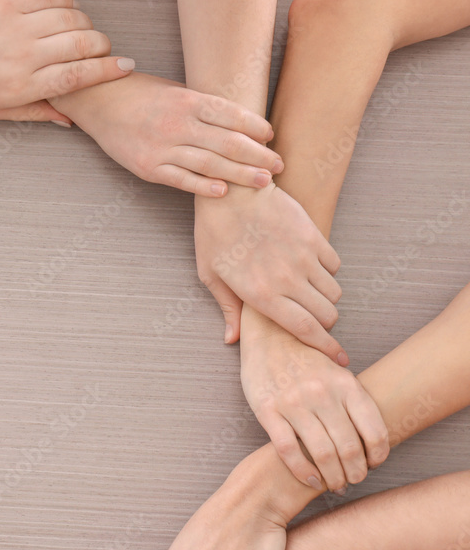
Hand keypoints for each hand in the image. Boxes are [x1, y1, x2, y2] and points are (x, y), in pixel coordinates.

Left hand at [0, 0, 134, 122]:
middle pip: (81, 45)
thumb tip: (69, 120)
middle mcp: (23, 55)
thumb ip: (35, 113)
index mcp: (23, 86)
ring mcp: (16, 25)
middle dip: (103, 45)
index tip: (126, 67)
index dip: (107, 71)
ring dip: (88, 23)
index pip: (77, 76)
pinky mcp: (7, 1)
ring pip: (71, 18)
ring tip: (88, 32)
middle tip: (106, 49)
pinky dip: (69, 4)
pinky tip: (70, 12)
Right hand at [52, 73, 281, 195]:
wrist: (98, 102)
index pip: (231, 114)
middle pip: (227, 142)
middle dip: (258, 155)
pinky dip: (203, 186)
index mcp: (187, 99)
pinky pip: (181, 179)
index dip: (255, 126)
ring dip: (240, 174)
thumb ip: (201, 106)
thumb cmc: (139, 93)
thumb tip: (235, 121)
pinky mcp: (148, 167)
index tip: (272, 136)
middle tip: (279, 165)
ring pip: (210, 164)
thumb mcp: (174, 89)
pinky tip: (223, 192)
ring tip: (264, 182)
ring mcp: (162, 147)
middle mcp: (178, 123)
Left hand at [194, 184, 344, 357]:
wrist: (231, 190)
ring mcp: (303, 257)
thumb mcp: (211, 276)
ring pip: (333, 292)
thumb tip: (232, 340)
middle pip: (326, 315)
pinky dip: (328, 273)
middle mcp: (287, 279)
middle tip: (315, 322)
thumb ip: (228, 309)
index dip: (325, 347)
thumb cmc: (214, 234)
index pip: (304, 330)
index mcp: (261, 295)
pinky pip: (334, 265)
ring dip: (326, 299)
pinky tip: (311, 270)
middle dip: (325, 324)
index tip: (338, 358)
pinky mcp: (313, 237)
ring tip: (309, 295)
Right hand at [240, 307, 388, 490]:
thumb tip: (374, 432)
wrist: (270, 334)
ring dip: (332, 477)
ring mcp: (294, 402)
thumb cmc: (306, 357)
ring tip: (334, 485)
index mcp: (346, 384)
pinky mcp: (267, 410)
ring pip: (321, 452)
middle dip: (355, 473)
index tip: (373, 465)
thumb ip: (354, 397)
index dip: (378, 456)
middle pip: (349, 447)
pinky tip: (311, 480)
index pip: (374, 431)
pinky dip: (303, 471)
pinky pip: (287, 449)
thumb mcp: (338, 369)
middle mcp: (322, 393)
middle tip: (353, 481)